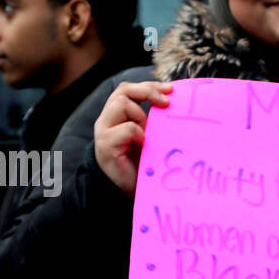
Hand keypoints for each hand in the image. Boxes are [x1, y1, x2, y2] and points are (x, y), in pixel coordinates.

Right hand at [93, 80, 171, 194]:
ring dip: (141, 116)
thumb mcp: (150, 136)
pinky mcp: (106, 146)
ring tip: (147, 135)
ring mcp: (103, 132)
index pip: (128, 89)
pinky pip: (126, 128)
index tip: (171, 90)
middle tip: (167, 103)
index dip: (149, 85)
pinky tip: (144, 145)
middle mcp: (106, 120)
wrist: (131, 192)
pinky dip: (138, 133)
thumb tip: (175, 101)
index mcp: (116, 116)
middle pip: (123, 90)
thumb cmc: (143, 165)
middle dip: (148, 92)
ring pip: (122, 104)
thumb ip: (153, 120)